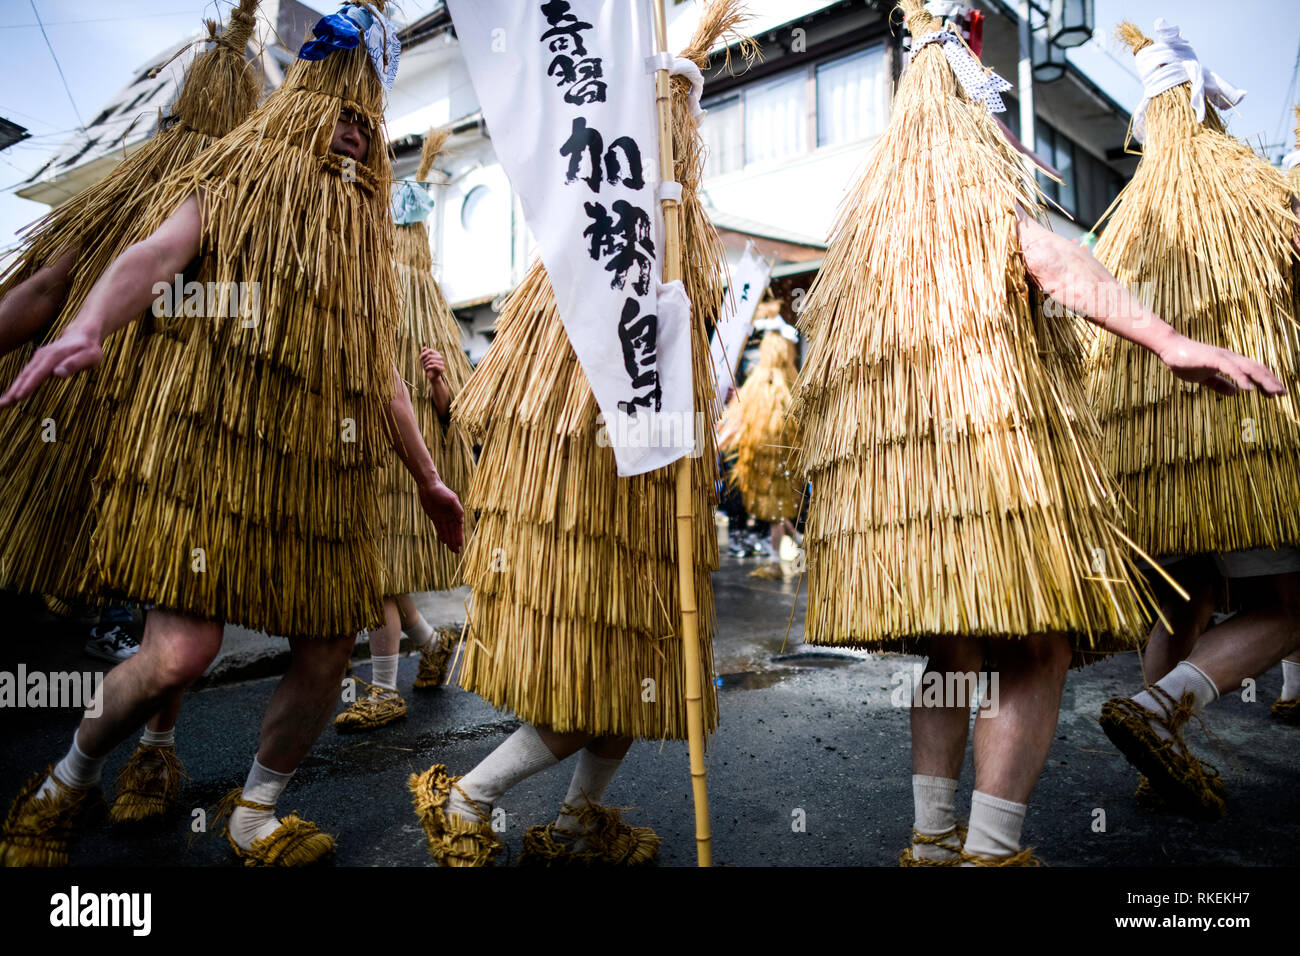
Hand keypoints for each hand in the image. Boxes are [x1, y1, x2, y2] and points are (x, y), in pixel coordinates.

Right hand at [0, 325, 103, 407]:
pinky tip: (12, 396)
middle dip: (13, 390)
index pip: (38, 373)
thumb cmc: (89, 348)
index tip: (18, 397)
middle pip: (26, 375)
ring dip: (12, 389)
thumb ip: (75, 363)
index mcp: (54, 356)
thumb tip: (57, 373)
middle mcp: (42, 357)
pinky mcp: (38, 363)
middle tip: (2, 405)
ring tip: (2, 404)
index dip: (28, 385)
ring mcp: (38, 359)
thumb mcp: (90, 355)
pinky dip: (17, 385)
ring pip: (23, 375)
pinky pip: (26, 375)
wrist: (82, 334)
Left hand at [418, 476, 464, 552]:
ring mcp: (442, 517)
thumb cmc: (441, 491)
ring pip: (446, 531)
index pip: (458, 527)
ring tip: (452, 550)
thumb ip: (457, 510)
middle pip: (453, 531)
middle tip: (456, 552)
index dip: (459, 536)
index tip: (459, 545)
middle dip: (455, 541)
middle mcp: (450, 515)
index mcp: (456, 512)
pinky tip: (444, 541)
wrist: (429, 486)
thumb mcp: (451, 500)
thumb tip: (461, 520)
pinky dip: (442, 534)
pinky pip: (439, 528)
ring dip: (449, 540)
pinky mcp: (434, 516)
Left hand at [420, 347, 444, 383]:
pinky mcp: (442, 368)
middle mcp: (441, 357)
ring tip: (424, 367)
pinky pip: (433, 365)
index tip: (420, 358)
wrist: (432, 376)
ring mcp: (442, 363)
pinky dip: (428, 367)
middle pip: (430, 356)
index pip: (430, 350)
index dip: (424, 354)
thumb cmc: (428, 367)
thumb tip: (424, 347)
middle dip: (424, 360)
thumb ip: (424, 353)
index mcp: (437, 354)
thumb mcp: (424, 360)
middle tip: (422, 365)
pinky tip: (426, 369)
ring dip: (425, 364)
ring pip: (431, 361)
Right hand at [1159, 334, 1287, 396]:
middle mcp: (1231, 358)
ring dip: (1263, 380)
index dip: (1266, 381)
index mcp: (1230, 362)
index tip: (1276, 393)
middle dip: (1271, 381)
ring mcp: (1223, 357)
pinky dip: (1242, 378)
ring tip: (1274, 392)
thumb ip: (1219, 384)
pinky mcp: (1213, 359)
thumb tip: (1234, 392)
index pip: (1253, 371)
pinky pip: (1231, 369)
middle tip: (1284, 394)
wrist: (1170, 349)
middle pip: (1256, 369)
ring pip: (1249, 368)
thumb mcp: (1204, 378)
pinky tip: (1248, 389)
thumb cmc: (1186, 362)